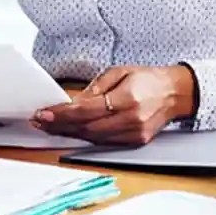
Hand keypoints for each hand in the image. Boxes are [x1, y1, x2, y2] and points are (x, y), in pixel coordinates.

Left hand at [31, 65, 195, 144]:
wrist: (175, 93)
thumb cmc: (147, 79)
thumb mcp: (119, 72)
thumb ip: (94, 89)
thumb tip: (72, 103)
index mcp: (128, 98)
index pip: (87, 110)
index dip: (63, 114)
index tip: (44, 113)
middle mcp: (132, 120)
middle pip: (87, 128)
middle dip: (60, 125)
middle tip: (40, 121)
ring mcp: (134, 134)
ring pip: (93, 138)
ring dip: (69, 133)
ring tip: (50, 126)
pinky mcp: (136, 142)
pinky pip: (104, 141)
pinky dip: (86, 136)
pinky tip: (72, 130)